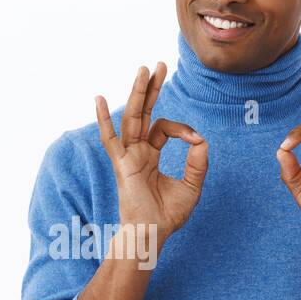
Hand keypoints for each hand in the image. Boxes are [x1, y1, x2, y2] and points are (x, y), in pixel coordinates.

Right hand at [96, 62, 208, 250]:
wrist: (153, 234)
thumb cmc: (168, 216)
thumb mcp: (192, 186)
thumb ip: (198, 162)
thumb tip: (200, 139)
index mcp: (150, 155)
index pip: (164, 128)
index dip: (182, 129)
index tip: (195, 140)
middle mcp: (137, 152)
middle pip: (143, 113)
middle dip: (152, 88)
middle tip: (158, 65)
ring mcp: (128, 157)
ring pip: (132, 118)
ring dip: (138, 93)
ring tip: (143, 69)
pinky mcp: (122, 164)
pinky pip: (110, 139)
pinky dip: (104, 120)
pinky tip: (100, 99)